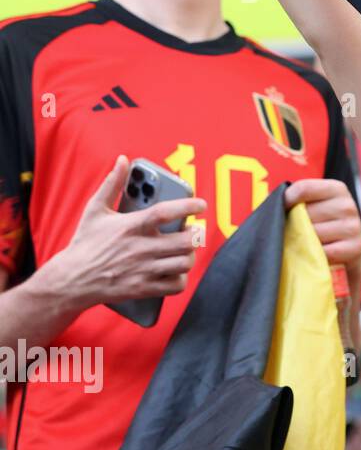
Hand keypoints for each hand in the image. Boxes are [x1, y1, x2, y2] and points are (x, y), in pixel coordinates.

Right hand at [39, 156, 206, 313]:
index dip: (187, 205)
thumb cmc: (85, 242)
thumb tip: (123, 160)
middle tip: (193, 231)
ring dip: (190, 255)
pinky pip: (177, 285)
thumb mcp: (95, 210)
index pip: (165, 212)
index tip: (201, 204)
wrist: (71, 280)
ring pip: (185, 262)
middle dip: (195, 234)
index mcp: (130, 227)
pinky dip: (181, 277)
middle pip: (185, 241)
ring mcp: (143, 270)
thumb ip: (112, 184)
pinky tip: (175, 269)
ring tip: (185, 249)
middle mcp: (140, 248)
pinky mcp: (144, 288)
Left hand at [285, 178, 360, 346]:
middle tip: (294, 235)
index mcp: (337, 190)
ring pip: (314, 233)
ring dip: (303, 242)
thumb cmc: (319, 232)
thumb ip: (296, 204)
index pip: (304, 188)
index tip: (280, 211)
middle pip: (306, 213)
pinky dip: (314, 256)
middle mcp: (348, 206)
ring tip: (302, 246)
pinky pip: (324, 251)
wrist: (343, 263)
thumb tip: (271, 208)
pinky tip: (314, 257)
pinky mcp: (357, 249)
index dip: (286, 200)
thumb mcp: (311, 212)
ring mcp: (355, 228)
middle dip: (295, 225)